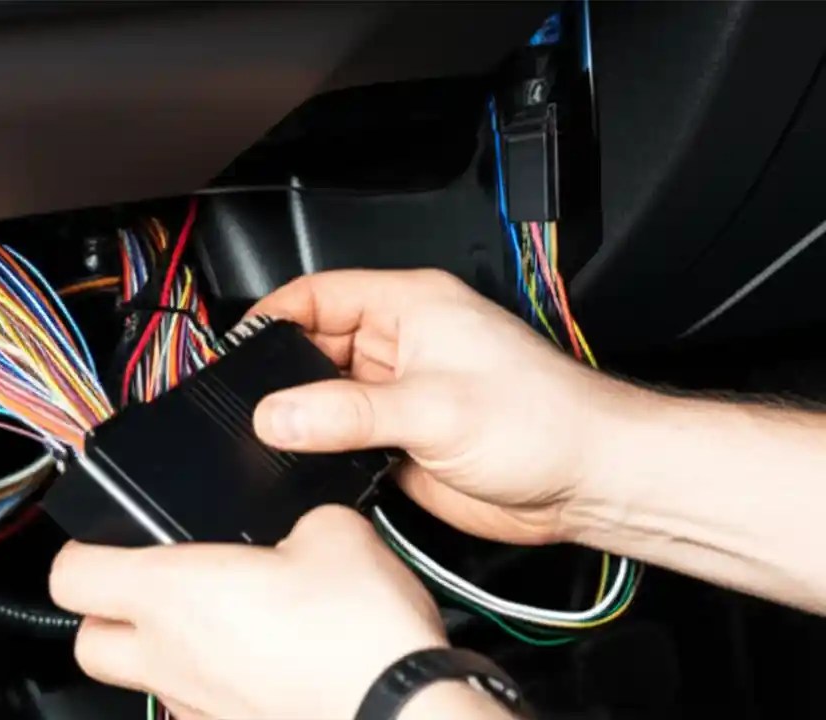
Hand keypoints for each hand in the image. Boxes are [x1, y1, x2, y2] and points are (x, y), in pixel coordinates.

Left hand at [49, 506, 446, 719]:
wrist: (407, 714)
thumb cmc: (360, 637)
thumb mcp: (334, 531)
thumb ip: (299, 516)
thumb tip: (304, 524)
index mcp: (169, 593)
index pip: (69, 574)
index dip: (83, 546)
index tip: (108, 534)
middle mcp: (169, 659)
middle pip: (86, 642)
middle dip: (105, 612)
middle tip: (146, 583)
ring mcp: (199, 710)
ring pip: (142, 682)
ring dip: (159, 651)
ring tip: (213, 621)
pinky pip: (197, 708)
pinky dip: (211, 683)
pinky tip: (261, 662)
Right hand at [249, 269, 628, 544]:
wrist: (591, 481)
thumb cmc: (547, 419)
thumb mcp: (435, 408)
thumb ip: (348, 412)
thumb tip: (277, 414)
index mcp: (410, 306)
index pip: (317, 294)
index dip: (270, 316)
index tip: (234, 348)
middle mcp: (401, 345)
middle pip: (312, 348)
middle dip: (280, 376)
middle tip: (249, 406)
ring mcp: (399, 395)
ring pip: (323, 399)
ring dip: (302, 419)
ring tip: (276, 439)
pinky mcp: (401, 442)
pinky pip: (342, 441)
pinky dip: (322, 454)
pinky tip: (310, 467)